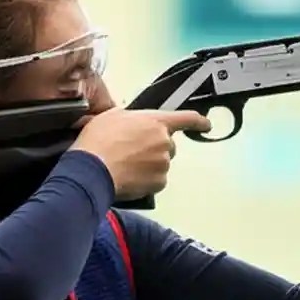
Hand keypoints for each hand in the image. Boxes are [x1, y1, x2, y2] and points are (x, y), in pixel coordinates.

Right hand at [70, 108, 211, 198]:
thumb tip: (132, 124)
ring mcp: (164, 163)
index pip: (186, 118)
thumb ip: (131, 118)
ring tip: (125, 165)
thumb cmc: (98, 140)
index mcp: (156, 122)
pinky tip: (129, 177)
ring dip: (149, 165)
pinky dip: (146, 180)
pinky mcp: (160, 182)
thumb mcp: (111, 116)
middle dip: (154, 149)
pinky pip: (156, 180)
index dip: (199, 121)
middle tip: (131, 152)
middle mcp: (165, 142)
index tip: (207, 125)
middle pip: (168, 145)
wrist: (92, 169)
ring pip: (161, 164)